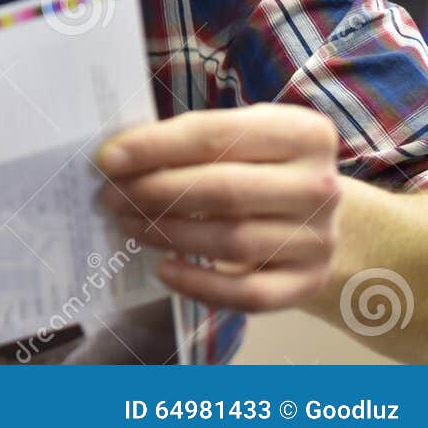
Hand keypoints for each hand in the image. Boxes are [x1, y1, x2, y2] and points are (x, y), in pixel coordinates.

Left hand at [96, 103, 341, 312]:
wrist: (318, 217)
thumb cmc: (262, 167)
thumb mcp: (241, 136)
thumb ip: (191, 140)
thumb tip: (118, 157)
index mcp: (302, 133)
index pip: (215, 135)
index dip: (155, 147)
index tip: (107, 160)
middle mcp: (320, 186)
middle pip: (223, 190)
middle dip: (154, 193)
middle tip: (109, 197)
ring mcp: (319, 239)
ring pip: (231, 241)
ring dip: (167, 234)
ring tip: (127, 225)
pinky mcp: (308, 282)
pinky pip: (250, 294)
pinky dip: (201, 285)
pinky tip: (164, 270)